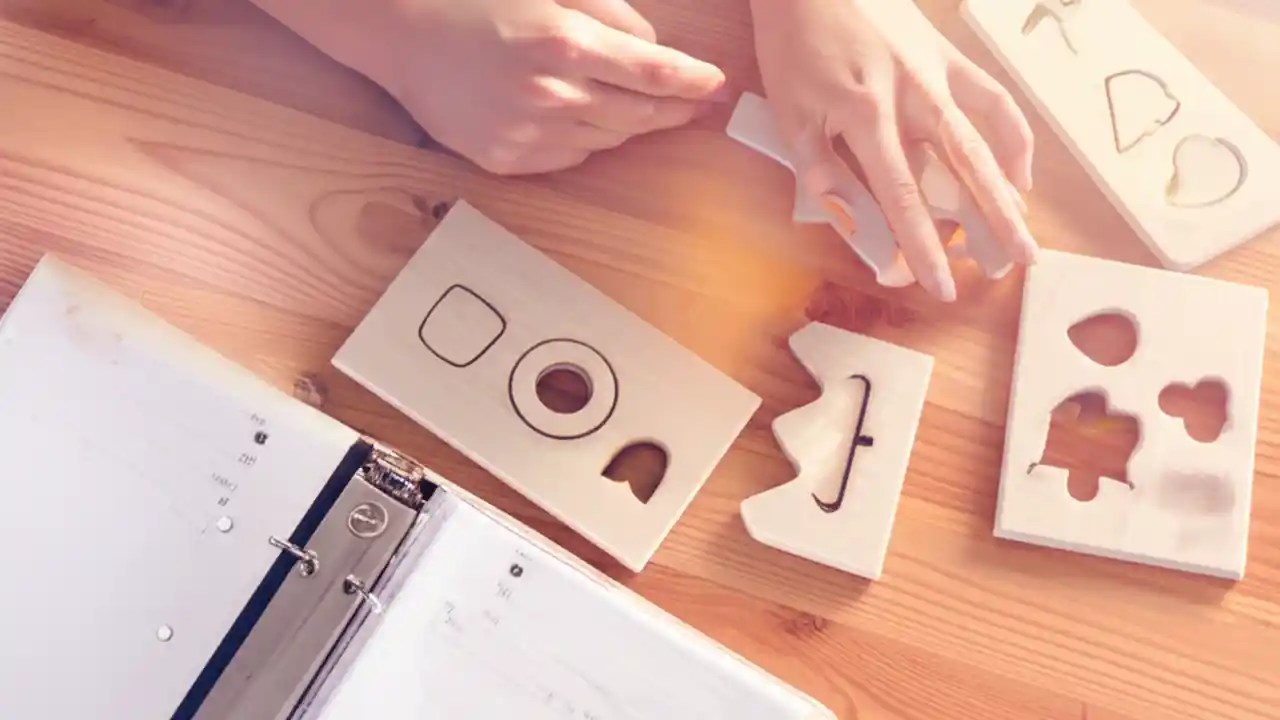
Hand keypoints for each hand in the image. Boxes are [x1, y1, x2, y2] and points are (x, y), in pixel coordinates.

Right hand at [252, 0, 727, 173]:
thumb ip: (609, 15)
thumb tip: (651, 50)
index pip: (656, 74)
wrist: (398, 32)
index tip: (718, 86)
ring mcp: (528, 135)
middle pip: (639, 115)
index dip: (695, 83)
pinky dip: (586, 138)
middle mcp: (553, 96)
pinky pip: (569, 156)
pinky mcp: (506, 160)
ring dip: (632, 123)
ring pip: (608, 139)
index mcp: (567, 43)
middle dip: (675, 109)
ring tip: (643, 107)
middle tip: (698, 103)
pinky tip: (581, 116)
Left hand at [750, 0, 1036, 300]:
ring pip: (984, 140)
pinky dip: (1012, 136)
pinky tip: (1019, 172)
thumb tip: (850, 222)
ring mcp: (937, 75)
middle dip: (990, 224)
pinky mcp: (948, 55)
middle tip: (1014, 268)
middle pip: (962, 172)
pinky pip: (993, 99)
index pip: (901, 196)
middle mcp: (912, 98)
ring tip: (1026, 231)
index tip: (940, 286)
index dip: (922, 246)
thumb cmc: (794, 46)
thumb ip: (820, 171)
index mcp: (867, 117)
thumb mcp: (791, 114)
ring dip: (1009, 189)